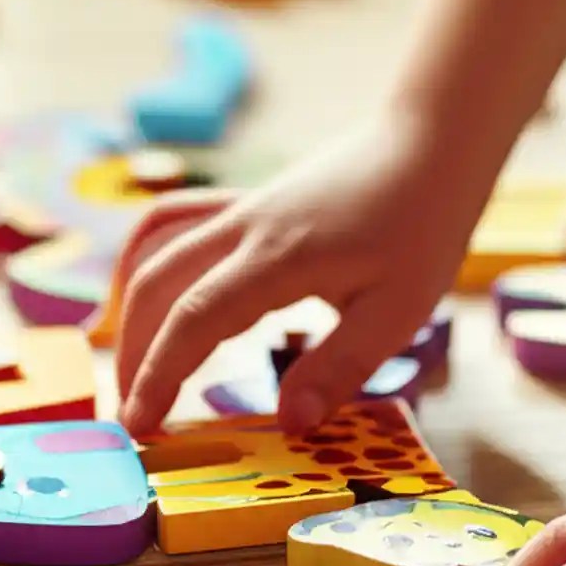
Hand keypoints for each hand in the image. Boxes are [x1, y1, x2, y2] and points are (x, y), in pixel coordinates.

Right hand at [104, 114, 497, 434]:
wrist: (431, 142)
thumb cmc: (424, 223)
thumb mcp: (399, 308)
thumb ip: (340, 364)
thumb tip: (290, 422)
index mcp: (278, 258)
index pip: (194, 318)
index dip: (159, 373)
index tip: (139, 423)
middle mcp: (246, 227)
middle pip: (158, 284)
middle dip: (135, 352)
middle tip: (134, 411)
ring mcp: (243, 208)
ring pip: (159, 249)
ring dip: (134, 305)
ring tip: (135, 360)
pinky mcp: (251, 200)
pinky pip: (178, 220)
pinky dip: (148, 255)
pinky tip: (148, 285)